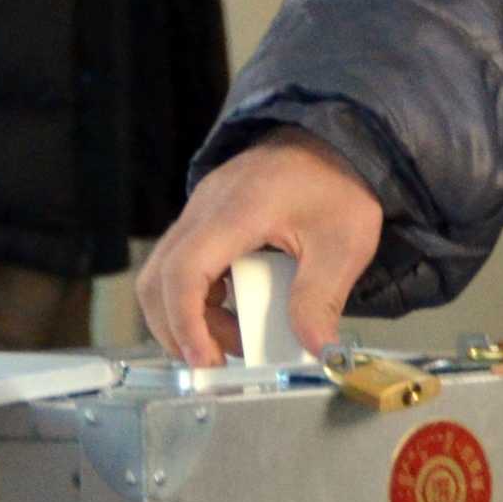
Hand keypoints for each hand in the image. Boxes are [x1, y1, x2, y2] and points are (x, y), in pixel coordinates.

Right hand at [137, 133, 384, 362]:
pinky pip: (182, 262)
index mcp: (237, 210)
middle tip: (214, 362)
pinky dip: (197, 296)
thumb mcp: (344, 243)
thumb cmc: (338, 184)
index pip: (184, 270)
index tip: (206, 360)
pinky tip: (233, 312)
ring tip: (233, 340)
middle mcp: (205, 206)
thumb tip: (316, 351)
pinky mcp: (204, 217)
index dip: (185, 322)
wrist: (335, 139)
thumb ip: (322, 298)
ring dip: (188, 315)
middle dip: (176, 329)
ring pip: (164, 272)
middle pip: (158, 277)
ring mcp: (199, 209)